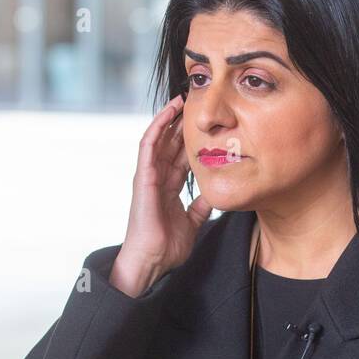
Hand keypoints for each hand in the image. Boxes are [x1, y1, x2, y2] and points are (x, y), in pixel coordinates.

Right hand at [110, 94, 213, 295]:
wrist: (152, 260)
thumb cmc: (167, 246)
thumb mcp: (193, 221)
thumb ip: (201, 206)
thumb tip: (215, 194)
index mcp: (169, 187)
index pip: (181, 156)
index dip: (193, 139)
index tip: (208, 123)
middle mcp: (158, 178)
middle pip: (171, 143)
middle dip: (182, 122)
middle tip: (197, 101)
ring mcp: (149, 176)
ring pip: (159, 138)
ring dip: (168, 117)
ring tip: (181, 98)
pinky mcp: (142, 176)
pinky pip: (148, 145)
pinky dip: (157, 126)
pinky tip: (167, 112)